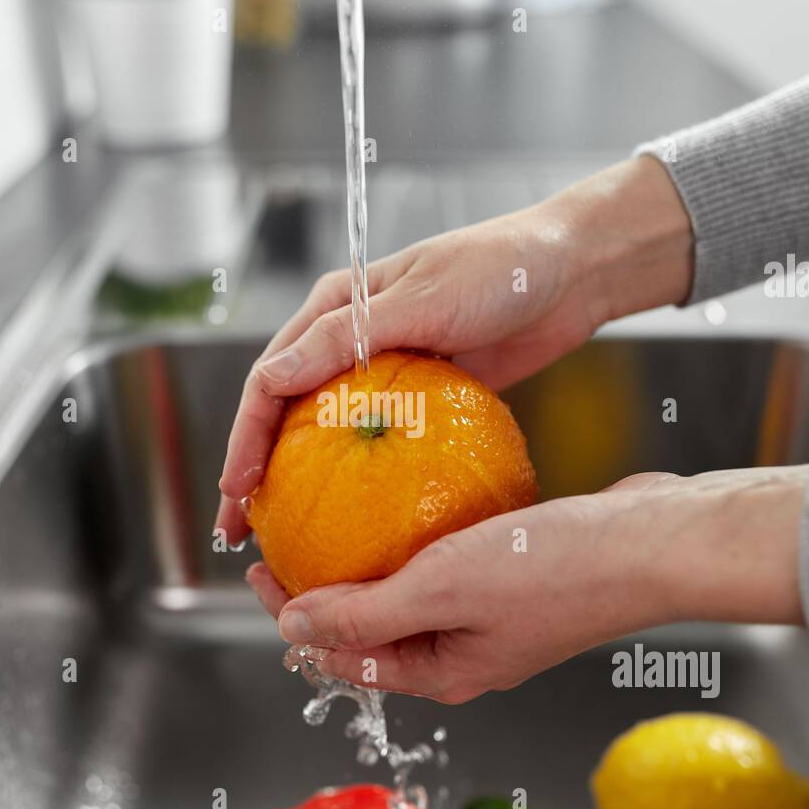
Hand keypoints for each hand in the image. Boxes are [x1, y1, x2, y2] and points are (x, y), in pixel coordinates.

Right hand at [216, 156, 692, 541]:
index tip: (238, 488)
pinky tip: (355, 519)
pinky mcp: (423, 394)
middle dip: (256, 471)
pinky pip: (381, 441)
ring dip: (301, 482)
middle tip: (241, 531)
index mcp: (334, 307)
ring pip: (327, 434)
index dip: (246, 436)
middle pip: (286, 413)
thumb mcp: (420, 300)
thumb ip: (345, 338)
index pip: (270, 378)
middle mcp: (349, 339)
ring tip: (283, 537)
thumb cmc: (497, 271)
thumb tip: (271, 378)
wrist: (570, 272)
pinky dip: (360, 477)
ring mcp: (385, 370)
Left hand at [246, 467, 807, 703]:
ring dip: (367, 556)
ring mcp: (491, 612)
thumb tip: (292, 629)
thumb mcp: (439, 591)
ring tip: (332, 512)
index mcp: (442, 671)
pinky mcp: (514, 572)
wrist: (649, 541)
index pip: (343, 655)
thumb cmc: (554, 570)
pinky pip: (446, 555)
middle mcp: (463, 649)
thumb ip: (362, 615)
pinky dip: (416, 531)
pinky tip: (404, 490)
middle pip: (370, 625)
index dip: (292, 615)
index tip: (258, 568)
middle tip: (284, 537)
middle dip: (322, 586)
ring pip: (408, 588)